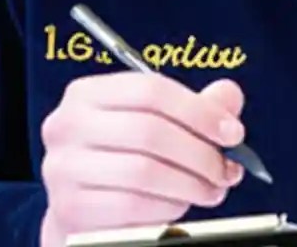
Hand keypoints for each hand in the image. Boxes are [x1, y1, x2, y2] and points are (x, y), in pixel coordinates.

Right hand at [38, 74, 246, 246]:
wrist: (79, 205)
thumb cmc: (119, 157)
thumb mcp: (153, 123)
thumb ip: (193, 107)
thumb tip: (228, 95)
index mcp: (87, 93)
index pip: (151, 90)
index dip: (200, 111)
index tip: (232, 133)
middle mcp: (67, 125)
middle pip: (149, 131)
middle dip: (201, 153)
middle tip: (226, 169)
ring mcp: (64, 167)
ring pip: (144, 171)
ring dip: (190, 184)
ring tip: (210, 190)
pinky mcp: (69, 207)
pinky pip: (133, 205)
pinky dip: (167, 206)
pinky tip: (180, 205)